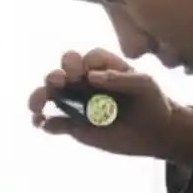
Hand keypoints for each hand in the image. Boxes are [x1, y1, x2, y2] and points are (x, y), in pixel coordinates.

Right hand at [28, 49, 192, 166]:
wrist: (156, 133)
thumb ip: (121, 78)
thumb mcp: (145, 85)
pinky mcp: (75, 126)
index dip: (82, 63)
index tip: (87, 74)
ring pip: (50, 95)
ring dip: (39, 96)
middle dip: (56, 75)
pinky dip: (44, 122)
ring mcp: (78, 103)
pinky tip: (42, 124)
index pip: (86, 59)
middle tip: (61, 82)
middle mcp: (85, 82)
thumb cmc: (153, 102)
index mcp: (102, 67)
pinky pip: (53, 122)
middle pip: (62, 72)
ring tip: (36, 106)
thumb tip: (92, 77)